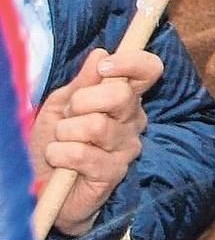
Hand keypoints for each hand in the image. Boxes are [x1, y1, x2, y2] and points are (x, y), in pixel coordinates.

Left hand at [31, 48, 162, 236]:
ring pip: (97, 125)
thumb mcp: (60, 106)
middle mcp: (133, 121)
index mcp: (125, 99)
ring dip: (65, 133)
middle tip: (68, 116)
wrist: (40, 187)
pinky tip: (59, 163)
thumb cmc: (53, 143)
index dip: (131, 62)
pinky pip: (82, 153)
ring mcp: (126, 148)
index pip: (149, 71)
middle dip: (82, 102)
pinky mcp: (113, 173)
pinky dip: (60, 154)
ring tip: (60, 144)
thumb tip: (101, 52)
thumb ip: (82, 82)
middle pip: (121, 95)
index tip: (104, 67)